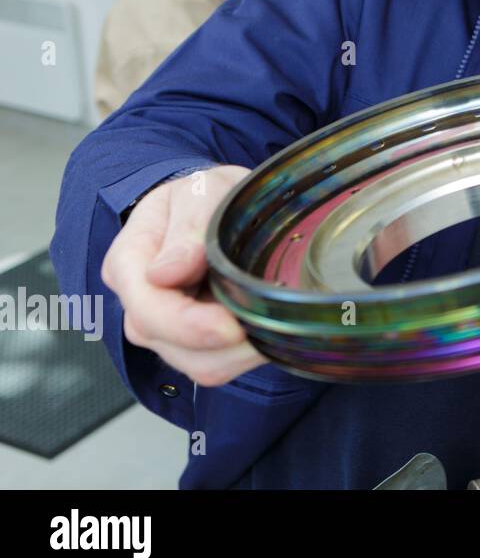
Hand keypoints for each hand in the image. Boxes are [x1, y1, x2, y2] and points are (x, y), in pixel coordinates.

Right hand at [101, 165, 267, 386]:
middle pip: (170, 345)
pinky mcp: (195, 344)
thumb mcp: (202, 192)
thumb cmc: (206, 196)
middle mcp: (139, 302)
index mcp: (128, 261)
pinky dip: (247, 354)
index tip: (231, 326)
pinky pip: (219, 365)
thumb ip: (188, 227)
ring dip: (239, 352)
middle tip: (269, 323)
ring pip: (198, 364)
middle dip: (221, 344)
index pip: (146, 308)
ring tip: (272, 318)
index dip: (188, 325)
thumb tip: (164, 272)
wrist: (219, 206)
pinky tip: (268, 326)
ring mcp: (165, 328)